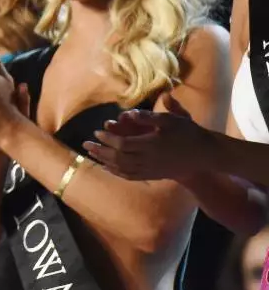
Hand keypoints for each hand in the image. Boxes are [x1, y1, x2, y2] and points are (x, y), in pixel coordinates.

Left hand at [84, 93, 212, 180]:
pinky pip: (131, 176)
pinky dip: (117, 172)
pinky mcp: (153, 175)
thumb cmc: (188, 133)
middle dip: (100, 151)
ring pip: (122, 168)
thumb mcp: (171, 120)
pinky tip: (107, 167)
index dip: (108, 139)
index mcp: (151, 144)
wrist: (205, 155)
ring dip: (104, 161)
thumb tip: (129, 113)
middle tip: (84, 144)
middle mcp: (148, 159)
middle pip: (118, 158)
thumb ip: (149, 116)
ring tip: (91, 155)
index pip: (122, 144)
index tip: (97, 132)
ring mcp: (150, 169)